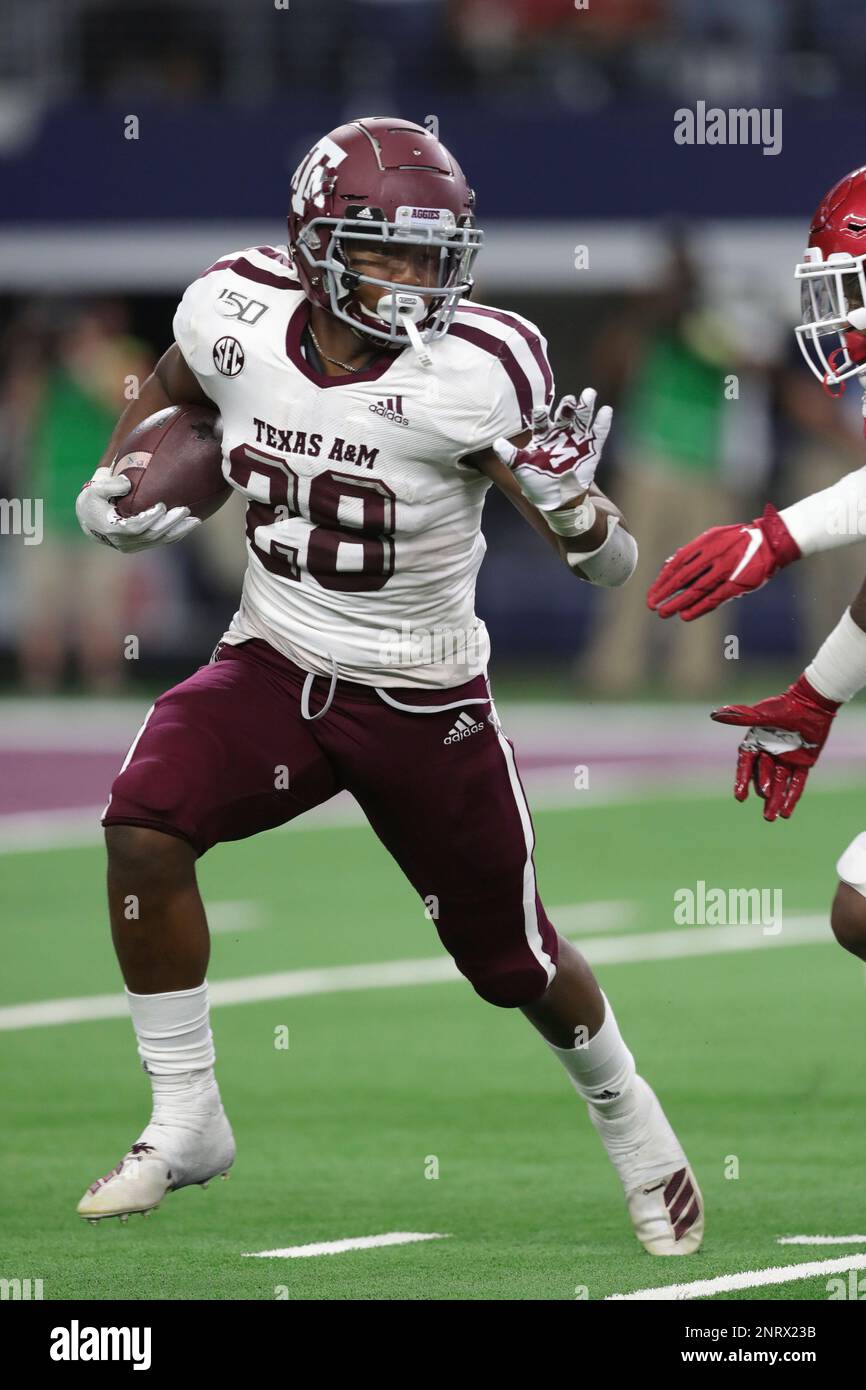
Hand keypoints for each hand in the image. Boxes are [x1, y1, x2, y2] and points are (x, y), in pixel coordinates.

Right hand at [75, 467, 199, 552]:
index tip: (161, 506)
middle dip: (170, 523)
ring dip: (179, 531)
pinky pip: (162, 541)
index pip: (134, 527)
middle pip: (151, 535)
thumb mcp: (95, 489)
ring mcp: (134, 546)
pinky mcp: (142, 545)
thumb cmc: (94, 499)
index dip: (149, 518)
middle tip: (185, 510)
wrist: (91, 517)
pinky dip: (177, 534)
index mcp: (111, 529)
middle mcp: (124, 542)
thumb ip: (109, 485)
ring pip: (160, 540)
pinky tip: (190, 525)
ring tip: (196, 520)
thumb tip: (127, 483)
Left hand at [492, 388, 612, 512]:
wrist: (558, 500)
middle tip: (569, 400)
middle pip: (564, 415)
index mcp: (543, 436)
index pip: (541, 420)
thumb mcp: (521, 469)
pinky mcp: (591, 450)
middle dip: (567, 406)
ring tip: (589, 394)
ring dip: (586, 407)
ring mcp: (577, 440)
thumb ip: (510, 456)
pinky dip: (603, 422)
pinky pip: (598, 434)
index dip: (540, 415)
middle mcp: (560, 434)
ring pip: (582, 419)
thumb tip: (496, 443)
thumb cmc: (537, 483)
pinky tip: (606, 410)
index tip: (540, 411)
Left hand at [646, 503, 799, 620]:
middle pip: (684, 577)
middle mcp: (714, 555)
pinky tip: (685, 615)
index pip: (678, 563)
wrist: (771, 541)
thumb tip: (668, 565)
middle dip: (665, 592)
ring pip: (697, 589)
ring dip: (678, 602)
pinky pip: (714, 598)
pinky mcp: (738, 583)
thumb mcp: (713, 538)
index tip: (652, 592)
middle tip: (651, 604)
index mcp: (707, 542)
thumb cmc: (738, 541)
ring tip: (663, 613)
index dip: (663, 579)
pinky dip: (699, 607)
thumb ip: (692, 552)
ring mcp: (726, 569)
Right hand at [710, 675, 839, 820]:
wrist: (811, 703)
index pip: (746, 765)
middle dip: (764, 792)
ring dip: (776, 800)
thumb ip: (741, 717)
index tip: (739, 797)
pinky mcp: (803, 763)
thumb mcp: (761, 714)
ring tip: (771, 818)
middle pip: (764, 777)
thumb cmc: (784, 706)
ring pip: (780, 784)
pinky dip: (792, 796)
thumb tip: (714, 714)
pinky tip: (787, 812)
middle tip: (765, 805)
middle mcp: (769, 754)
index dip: (742, 780)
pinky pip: (797, 782)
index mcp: (756, 743)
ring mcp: (786, 759)